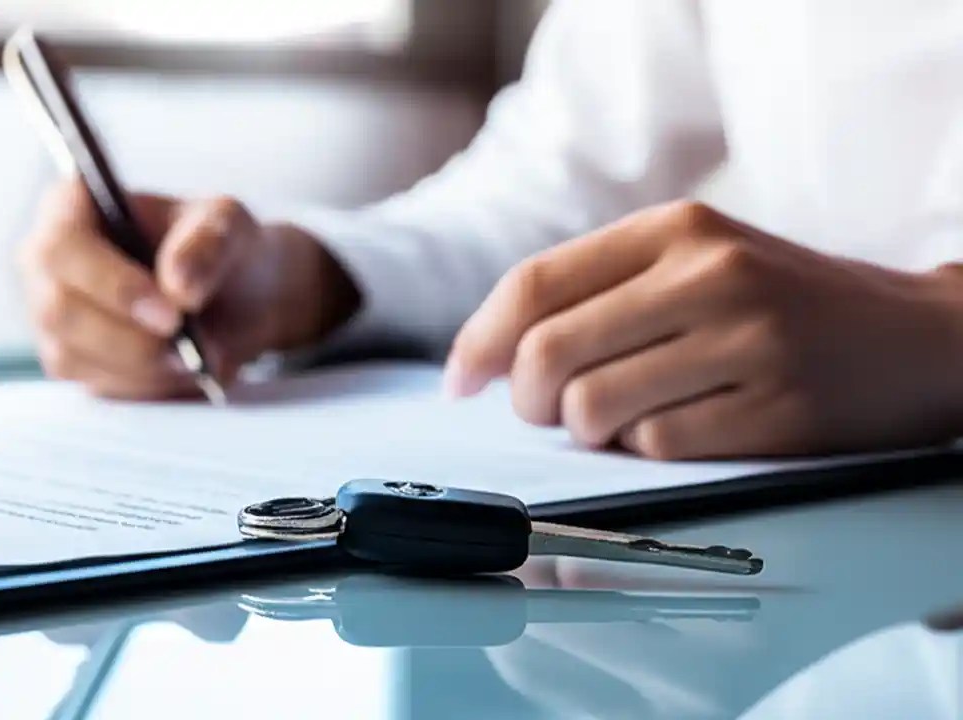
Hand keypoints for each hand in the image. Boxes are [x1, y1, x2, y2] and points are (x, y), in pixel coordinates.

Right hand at [18, 180, 357, 399]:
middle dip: (129, 339)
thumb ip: (208, 242)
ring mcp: (53, 317)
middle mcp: (48, 264)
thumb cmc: (219, 248)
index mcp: (71, 207)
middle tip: (188, 350)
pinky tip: (180, 369)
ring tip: (196, 357)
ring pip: (73, 357)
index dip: (112, 285)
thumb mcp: (229, 226)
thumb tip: (178, 283)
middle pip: (58, 311)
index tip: (172, 313)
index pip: (61, 248)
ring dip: (142, 367)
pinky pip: (95, 385)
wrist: (237, 299)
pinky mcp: (72, 361)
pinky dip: (145, 385)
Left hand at [446, 201, 962, 458]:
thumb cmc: (781, 303)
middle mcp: (709, 275)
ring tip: (625, 416)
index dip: (479, 340)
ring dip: (587, 429)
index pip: (534, 283)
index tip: (459, 382)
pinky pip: (655, 448)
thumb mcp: (697, 260)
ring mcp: (747, 342)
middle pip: (547, 354)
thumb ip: (598, 291)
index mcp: (676, 228)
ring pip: (592, 409)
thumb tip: (488, 358)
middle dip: (527, 400)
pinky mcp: (774, 411)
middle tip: (548, 411)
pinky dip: (648, 451)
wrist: (918, 338)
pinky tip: (687, 427)